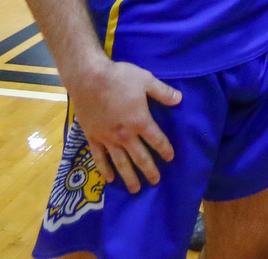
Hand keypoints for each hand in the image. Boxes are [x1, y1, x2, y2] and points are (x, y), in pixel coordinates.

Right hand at [69, 58, 181, 192]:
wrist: (88, 79)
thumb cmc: (119, 77)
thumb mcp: (146, 80)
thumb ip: (162, 92)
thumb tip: (179, 99)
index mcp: (140, 121)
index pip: (156, 140)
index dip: (165, 150)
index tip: (170, 158)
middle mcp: (125, 135)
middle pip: (139, 157)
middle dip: (149, 170)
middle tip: (155, 181)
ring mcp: (107, 138)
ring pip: (120, 162)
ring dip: (128, 176)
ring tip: (135, 189)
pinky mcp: (93, 137)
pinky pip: (99, 158)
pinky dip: (105, 170)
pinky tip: (109, 179)